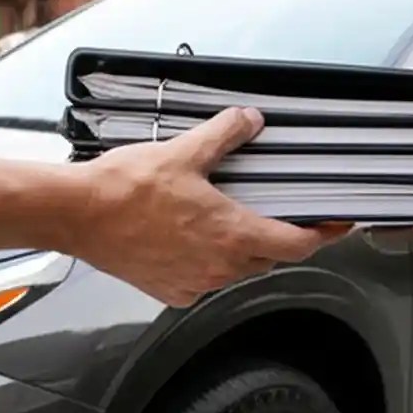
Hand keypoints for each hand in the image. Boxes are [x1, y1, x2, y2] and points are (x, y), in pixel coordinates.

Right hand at [67, 106, 351, 306]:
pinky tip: (189, 237)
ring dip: (239, 248)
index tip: (336, 226)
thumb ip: (225, 135)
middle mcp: (219, 267)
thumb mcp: (184, 151)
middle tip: (275, 211)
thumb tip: (249, 121)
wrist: (76, 215)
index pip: (297, 244)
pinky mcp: (169, 291)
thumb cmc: (124, 190)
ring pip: (235, 270)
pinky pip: (203, 280)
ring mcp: (194, 283)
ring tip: (222, 217)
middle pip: (268, 257)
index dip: (323, 235)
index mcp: (232, 235)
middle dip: (275, 236)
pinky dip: (206, 261)